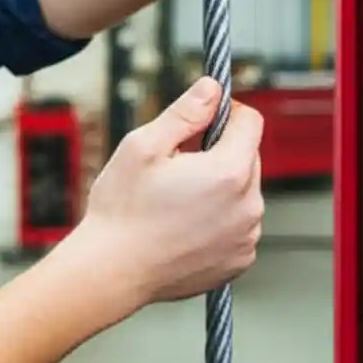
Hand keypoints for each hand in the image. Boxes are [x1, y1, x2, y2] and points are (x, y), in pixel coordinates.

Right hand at [72, 77, 264, 303]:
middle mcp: (249, 206)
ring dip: (221, 187)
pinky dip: (220, 220)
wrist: (112, 273)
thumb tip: (212, 89)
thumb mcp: (144, 146)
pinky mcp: (240, 261)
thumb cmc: (122, 211)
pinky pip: (239, 225)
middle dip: (220, 152)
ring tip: (177, 201)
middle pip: (248, 156)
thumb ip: (185, 113)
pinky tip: (185, 226)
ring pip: (244, 192)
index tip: (202, 121)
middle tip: (178, 166)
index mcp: (229, 171)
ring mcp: (247, 237)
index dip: (226, 112)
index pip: (250, 122)